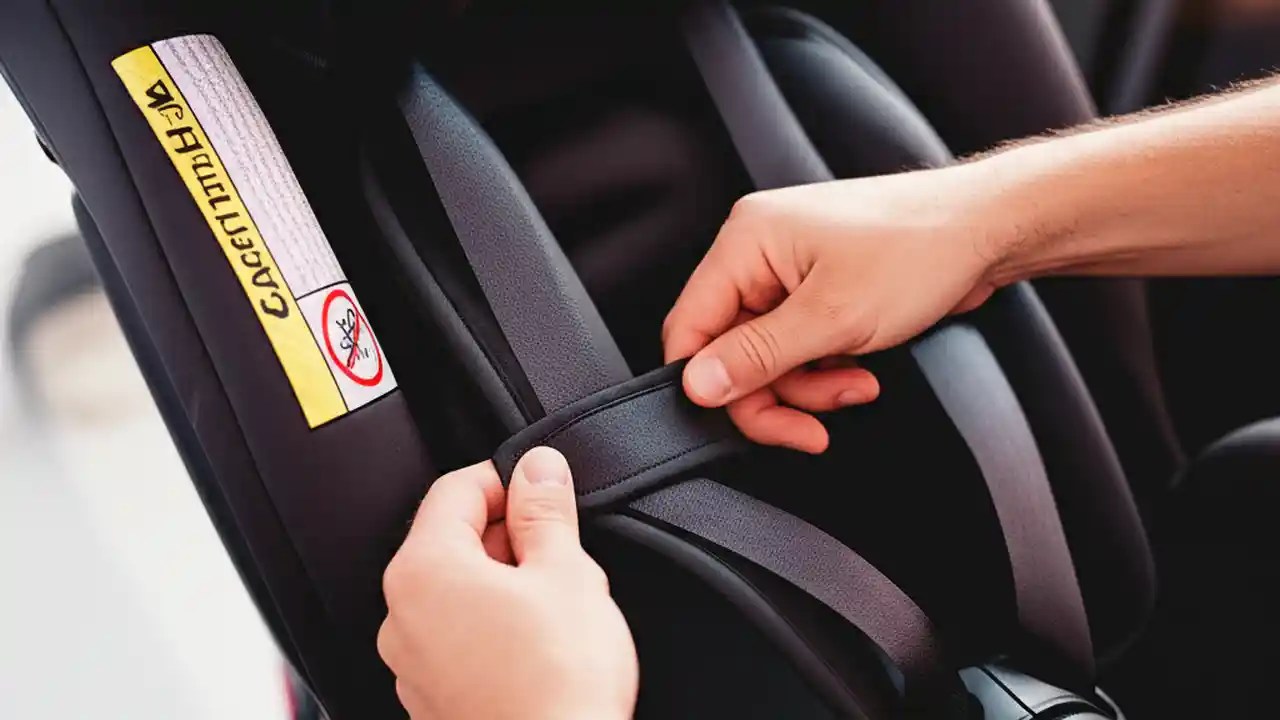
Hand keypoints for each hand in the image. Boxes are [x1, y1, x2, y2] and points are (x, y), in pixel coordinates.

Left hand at [378, 447, 638, 719]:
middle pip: (451, 541)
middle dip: (508, 535)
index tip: (543, 489)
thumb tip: (538, 468)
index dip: (506, 480)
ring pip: (456, 592)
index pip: (455, 490)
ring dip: (503, 582)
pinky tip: (538, 644)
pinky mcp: (432, 698)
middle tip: (561, 550)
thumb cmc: (558, 682)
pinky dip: (492, 627)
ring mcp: (412, 663)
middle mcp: (402, 615)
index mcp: (424, 570)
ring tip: (555, 603)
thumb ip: (546, 509)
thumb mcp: (566, 572)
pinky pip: (457, 638)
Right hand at [663, 164, 1009, 452]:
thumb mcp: (832, 318)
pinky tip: (861, 371)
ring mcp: (790, 269)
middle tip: (810, 425)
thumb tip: (696, 383)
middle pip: (730, 348)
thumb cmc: (920, 249)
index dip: (710, 381)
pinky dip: (826, 368)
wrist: (990, 229)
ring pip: (768, 355)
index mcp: (746, 240)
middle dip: (776, 391)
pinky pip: (798, 344)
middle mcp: (759, 250)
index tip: (744, 417)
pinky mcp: (819, 286)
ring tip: (856, 387)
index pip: (690, 325)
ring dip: (809, 386)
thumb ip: (757, 356)